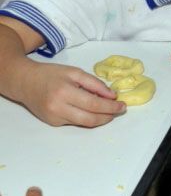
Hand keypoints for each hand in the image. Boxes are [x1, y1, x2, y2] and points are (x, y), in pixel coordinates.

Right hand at [6, 59, 123, 127]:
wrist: (24, 82)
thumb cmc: (50, 74)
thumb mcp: (74, 72)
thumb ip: (94, 84)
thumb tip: (112, 96)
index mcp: (64, 92)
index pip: (93, 104)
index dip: (110, 107)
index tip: (122, 105)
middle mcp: (58, 108)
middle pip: (90, 119)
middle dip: (108, 116)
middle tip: (120, 111)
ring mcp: (54, 118)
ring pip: (84, 123)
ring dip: (100, 119)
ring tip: (110, 111)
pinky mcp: (52, 123)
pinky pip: (75, 122)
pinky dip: (86, 117)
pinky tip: (92, 111)